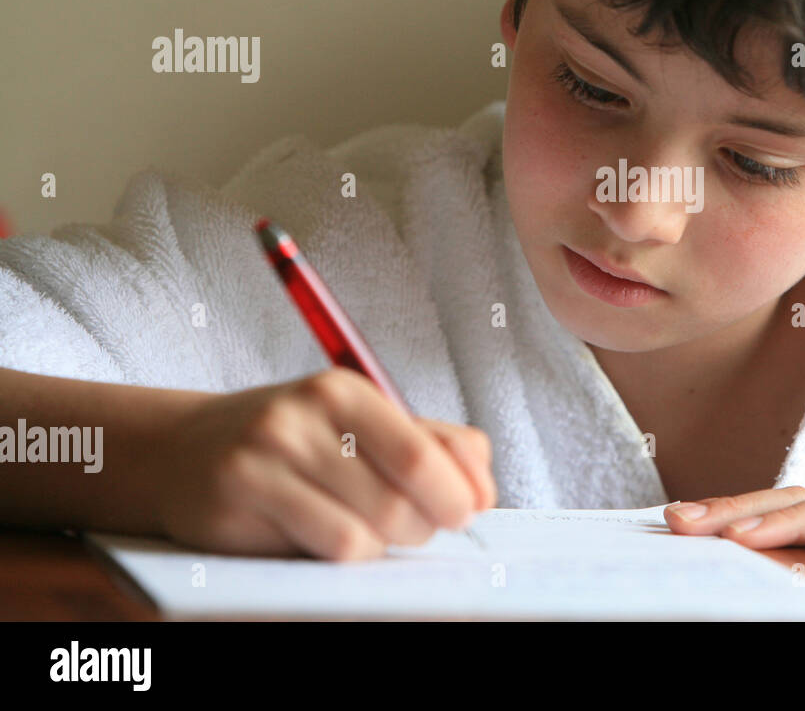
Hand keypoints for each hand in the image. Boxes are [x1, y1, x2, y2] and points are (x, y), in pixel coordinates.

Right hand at [153, 367, 495, 559]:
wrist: (181, 451)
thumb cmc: (291, 444)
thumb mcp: (360, 426)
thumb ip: (432, 445)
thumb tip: (482, 488)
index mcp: (345, 390)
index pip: (421, 451)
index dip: (455, 493)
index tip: (466, 511)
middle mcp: (305, 414)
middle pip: (401, 499)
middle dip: (422, 525)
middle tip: (412, 526)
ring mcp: (267, 455)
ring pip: (368, 530)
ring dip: (385, 544)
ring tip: (369, 529)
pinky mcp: (240, 496)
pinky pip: (328, 546)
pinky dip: (347, 554)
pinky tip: (331, 538)